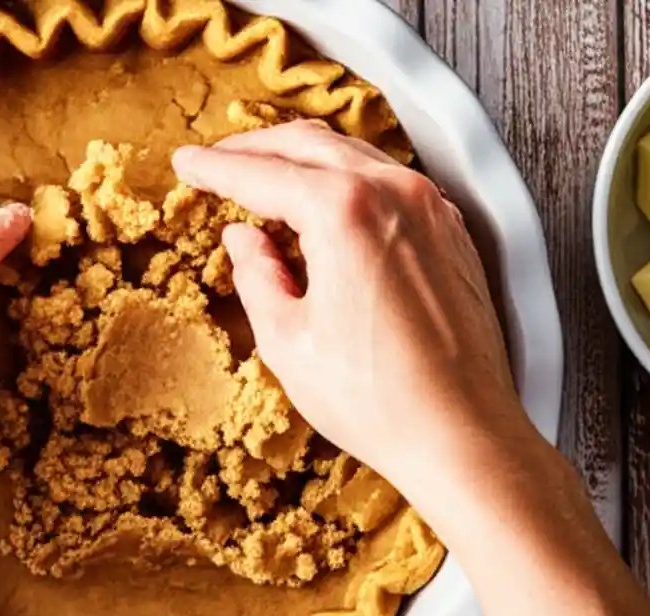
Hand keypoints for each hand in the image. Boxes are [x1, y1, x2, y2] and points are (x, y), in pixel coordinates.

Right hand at [172, 121, 534, 516]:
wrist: (462, 435)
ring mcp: (430, 209)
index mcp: (345, 211)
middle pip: (309, 146)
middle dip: (256, 148)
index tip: (187, 163)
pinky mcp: (450, 233)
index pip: (262, 174)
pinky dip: (346, 180)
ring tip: (266, 178)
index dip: (214, 168)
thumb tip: (245, 242)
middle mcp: (394, 193)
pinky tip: (324, 207)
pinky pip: (388, 183)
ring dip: (303, 159)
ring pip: (353, 156)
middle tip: (218, 161)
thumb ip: (257, 276)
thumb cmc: (379, 399)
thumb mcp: (288, 340)